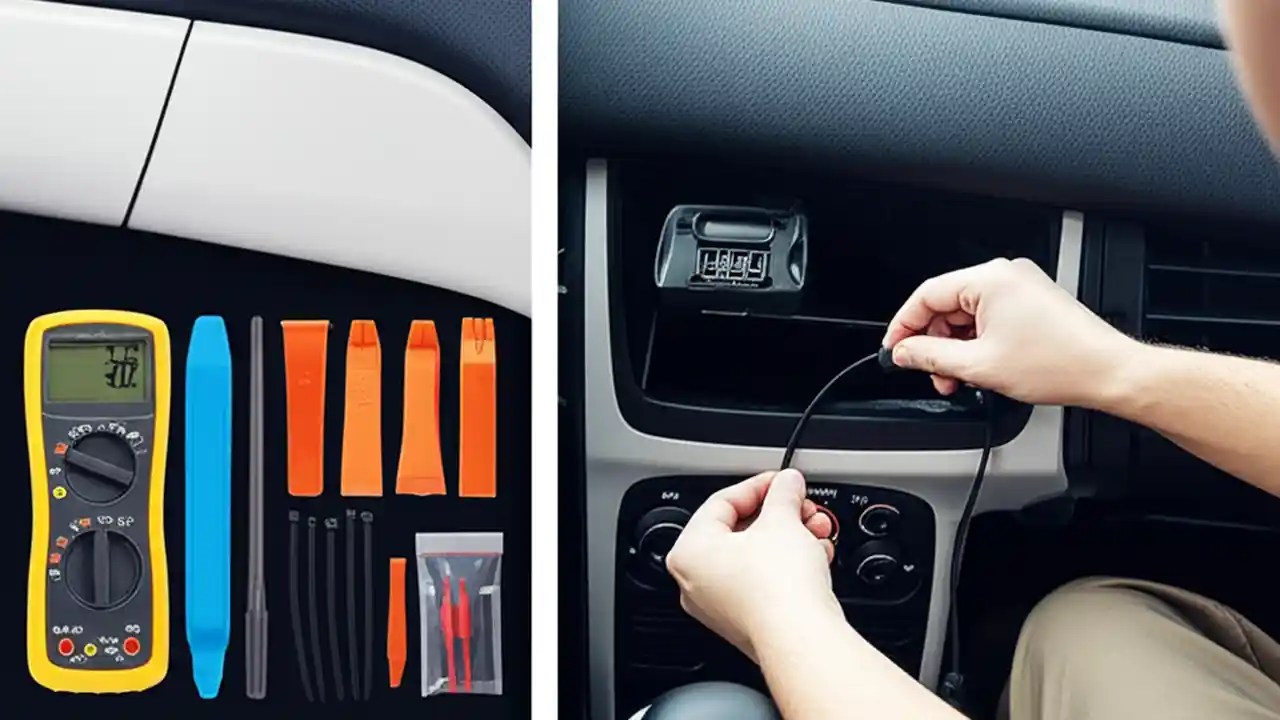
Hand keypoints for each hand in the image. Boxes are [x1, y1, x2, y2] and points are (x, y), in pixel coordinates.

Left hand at [665, 469, 840, 661]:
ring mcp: (721, 606)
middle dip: (780, 515)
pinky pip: (765, 582)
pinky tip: (815, 555)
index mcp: (689, 551)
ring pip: (756, 557)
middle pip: (740, 531)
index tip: (782, 481)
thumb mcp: (782, 520)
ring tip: (816, 529)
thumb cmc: (778, 586)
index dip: (758, 485)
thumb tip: (787, 483)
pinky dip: (789, 565)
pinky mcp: (748, 622)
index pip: (721, 503)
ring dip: (790, 537)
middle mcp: (697, 581)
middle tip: (802, 506)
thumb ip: (783, 493)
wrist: (801, 638)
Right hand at [882, 258, 1136, 407]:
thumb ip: (931, 356)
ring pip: (967, 314)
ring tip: (958, 378)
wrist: (1108, 372)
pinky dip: (977, 342)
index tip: (895, 350)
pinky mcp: (1031, 301)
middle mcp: (1005, 275)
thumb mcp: (979, 366)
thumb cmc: (1059, 363)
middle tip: (931, 373)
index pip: (926, 295)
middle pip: (946, 304)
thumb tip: (904, 352)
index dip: (903, 326)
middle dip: (934, 343)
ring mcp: (1020, 286)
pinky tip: (978, 367)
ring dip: (956, 347)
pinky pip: (989, 316)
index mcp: (989, 279)